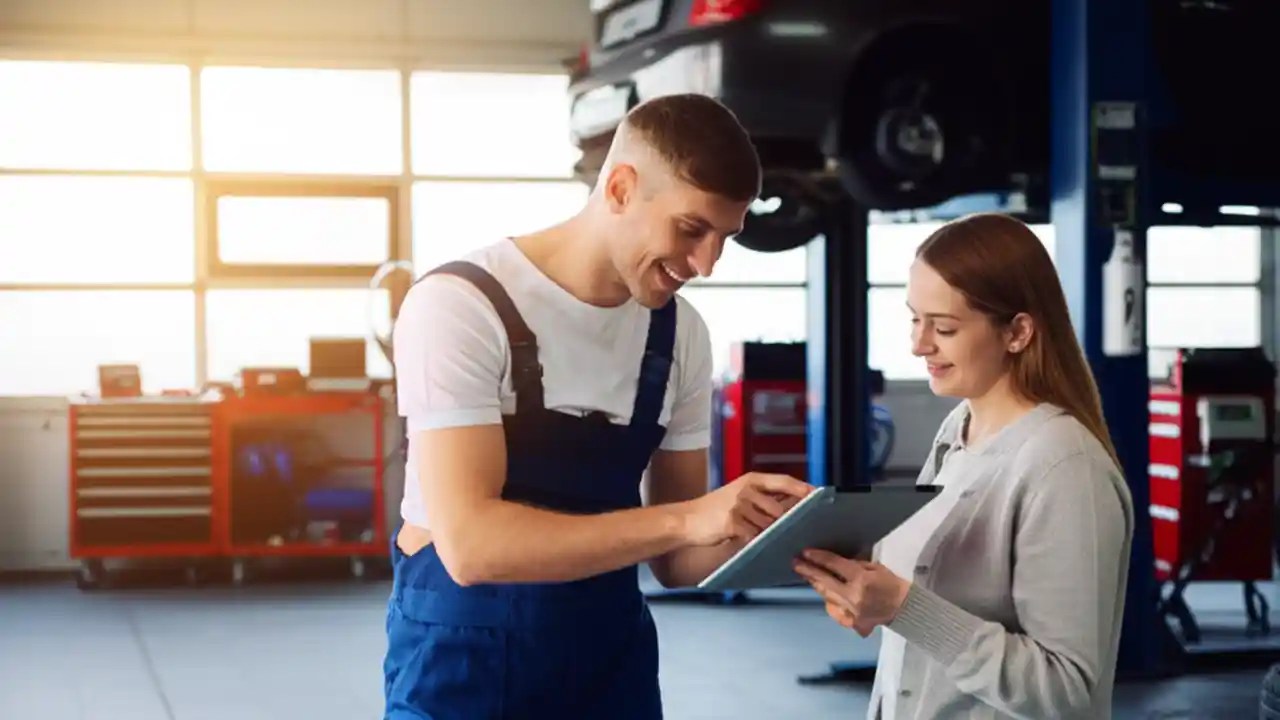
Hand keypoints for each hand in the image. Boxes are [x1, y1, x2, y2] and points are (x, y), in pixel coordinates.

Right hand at [682, 472, 811, 545]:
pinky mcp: (731, 522)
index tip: (819, 495)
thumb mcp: (739, 496)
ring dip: (767, 536)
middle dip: (784, 523)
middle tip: (795, 532)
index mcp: (750, 480)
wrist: (687, 520)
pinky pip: (752, 536)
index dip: (803, 488)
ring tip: (763, 540)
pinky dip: (753, 542)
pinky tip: (748, 543)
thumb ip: (763, 498)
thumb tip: (793, 503)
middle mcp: (746, 489)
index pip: (784, 481)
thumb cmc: (715, 510)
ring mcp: (738, 505)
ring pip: (766, 526)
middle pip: (778, 509)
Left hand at [793, 549, 910, 636]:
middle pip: (825, 582)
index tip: (805, 552)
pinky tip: (824, 594)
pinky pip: (834, 610)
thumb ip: (853, 565)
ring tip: (805, 574)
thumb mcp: (875, 567)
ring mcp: (851, 611)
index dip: (818, 558)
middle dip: (809, 571)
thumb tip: (834, 563)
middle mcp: (853, 596)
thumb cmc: (891, 584)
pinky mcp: (852, 622)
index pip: (834, 565)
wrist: (904, 608)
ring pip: (827, 596)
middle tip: (796, 563)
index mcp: (861, 580)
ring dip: (815, 584)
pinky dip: (829, 601)